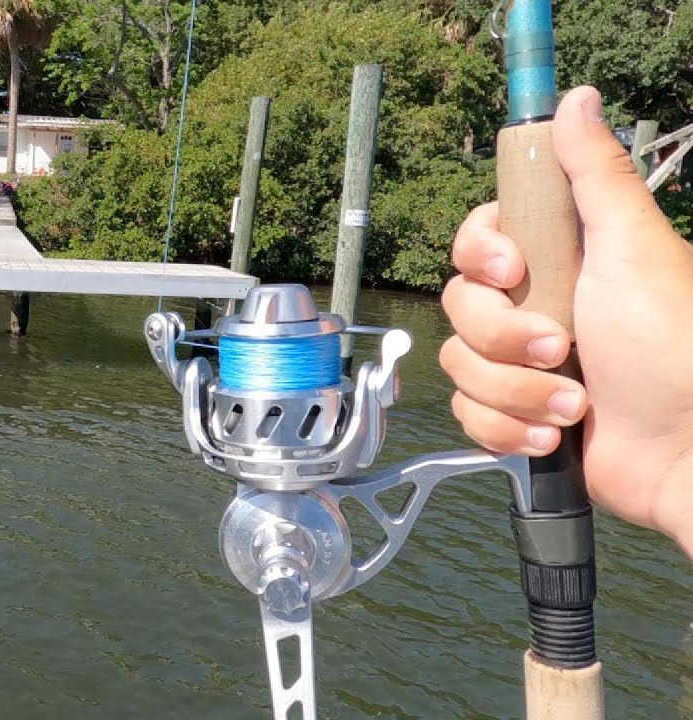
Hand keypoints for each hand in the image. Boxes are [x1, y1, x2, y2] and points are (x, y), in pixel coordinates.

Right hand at [440, 85, 692, 554]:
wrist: (687, 454)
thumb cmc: (673, 347)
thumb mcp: (634, 248)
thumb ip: (594, 174)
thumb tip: (578, 97)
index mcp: (561, 260)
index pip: (478, 240)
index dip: (481, 256)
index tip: (513, 272)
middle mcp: (536, 306)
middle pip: (460, 304)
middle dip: (505, 337)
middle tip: (563, 346)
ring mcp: (522, 363)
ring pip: (460, 364)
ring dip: (516, 390)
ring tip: (575, 404)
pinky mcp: (516, 414)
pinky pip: (469, 414)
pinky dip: (509, 427)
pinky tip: (554, 435)